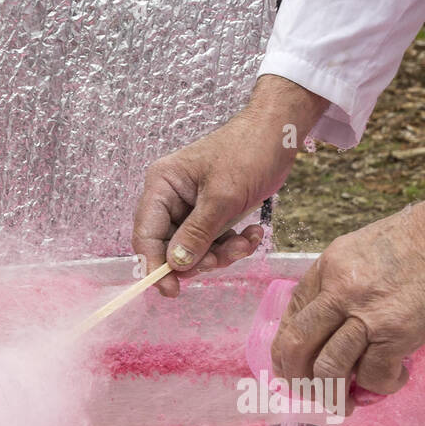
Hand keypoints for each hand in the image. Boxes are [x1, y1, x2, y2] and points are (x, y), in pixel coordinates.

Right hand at [132, 75, 328, 295]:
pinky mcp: (213, 215)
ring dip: (223, 254)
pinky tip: (254, 234)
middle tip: (224, 258)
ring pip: (197, 250)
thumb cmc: (247, 153)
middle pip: (171, 248)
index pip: (146, 234)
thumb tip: (175, 265)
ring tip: (246, 242)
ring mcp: (193, 208)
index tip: (172, 290)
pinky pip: (216, 243)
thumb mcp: (222, 197)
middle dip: (200, 259)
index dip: (155, 265)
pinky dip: (234, 245)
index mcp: (162, 186)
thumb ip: (197, 234)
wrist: (279, 135)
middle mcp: (171, 198)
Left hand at [271, 175, 424, 398]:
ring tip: (349, 401)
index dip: (289, 351)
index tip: (299, 369)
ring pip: (327, 369)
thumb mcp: (369, 249)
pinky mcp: (397, 333)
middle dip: (299, 380)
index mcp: (330, 266)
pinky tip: (396, 377)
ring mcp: (366, 312)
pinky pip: (373, 376)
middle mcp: (339, 289)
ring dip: (334, 395)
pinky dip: (381, 386)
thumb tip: (342, 325)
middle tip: (315, 394)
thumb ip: (348, 284)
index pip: (292, 317)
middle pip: (296, 346)